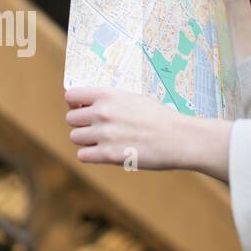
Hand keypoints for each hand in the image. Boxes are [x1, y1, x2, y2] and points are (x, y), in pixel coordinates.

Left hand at [64, 85, 231, 181]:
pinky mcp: (108, 155)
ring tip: (103, 141)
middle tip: (96, 129)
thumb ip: (111, 100)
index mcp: (108, 95)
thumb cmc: (160, 117)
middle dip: (81, 124)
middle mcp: (102, 113)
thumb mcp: (134, 98)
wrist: (179, 138)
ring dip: (86, 140)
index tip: (83, 109)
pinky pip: (82, 155)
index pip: (72, 95)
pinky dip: (91, 155)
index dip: (75, 104)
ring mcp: (104, 134)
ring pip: (75, 137)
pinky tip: (104, 153)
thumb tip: (91, 103)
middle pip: (71, 119)